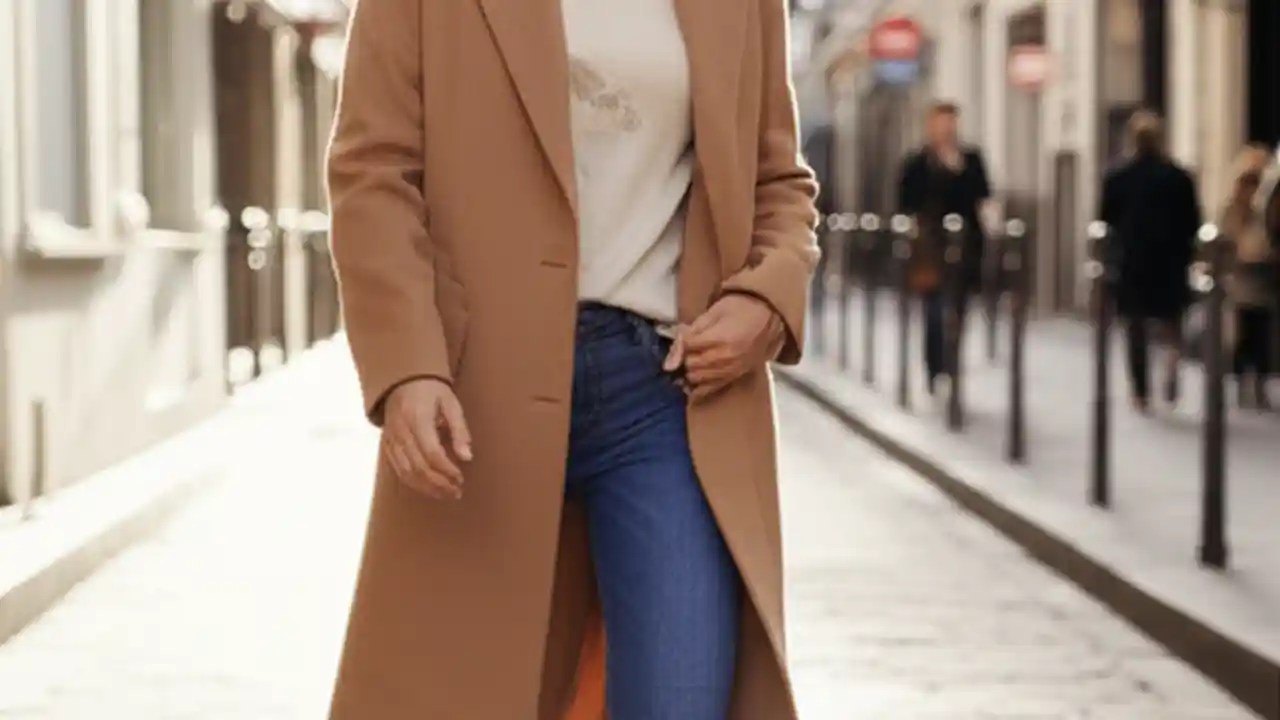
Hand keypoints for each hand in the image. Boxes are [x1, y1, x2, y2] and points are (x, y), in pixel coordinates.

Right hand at [381, 378, 472, 499]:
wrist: (402, 380)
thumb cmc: (431, 390)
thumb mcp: (451, 404)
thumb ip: (459, 430)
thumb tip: (467, 457)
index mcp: (418, 419)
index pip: (432, 453)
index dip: (447, 470)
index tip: (461, 478)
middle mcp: (401, 432)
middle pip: (419, 467)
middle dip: (439, 484)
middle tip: (456, 491)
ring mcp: (391, 440)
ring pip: (407, 473)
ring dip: (427, 488)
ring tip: (445, 494)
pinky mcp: (387, 445)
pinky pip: (398, 470)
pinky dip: (414, 483)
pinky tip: (429, 488)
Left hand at [669, 294, 783, 401]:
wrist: (770, 314)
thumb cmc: (740, 308)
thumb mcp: (712, 313)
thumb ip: (689, 335)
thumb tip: (668, 365)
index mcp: (719, 339)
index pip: (687, 348)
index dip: (682, 342)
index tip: (687, 335)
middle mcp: (725, 359)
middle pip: (690, 365)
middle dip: (685, 356)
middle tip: (690, 346)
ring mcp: (731, 370)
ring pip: (698, 379)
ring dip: (690, 369)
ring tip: (694, 358)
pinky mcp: (735, 377)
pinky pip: (711, 389)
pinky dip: (699, 387)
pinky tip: (693, 381)